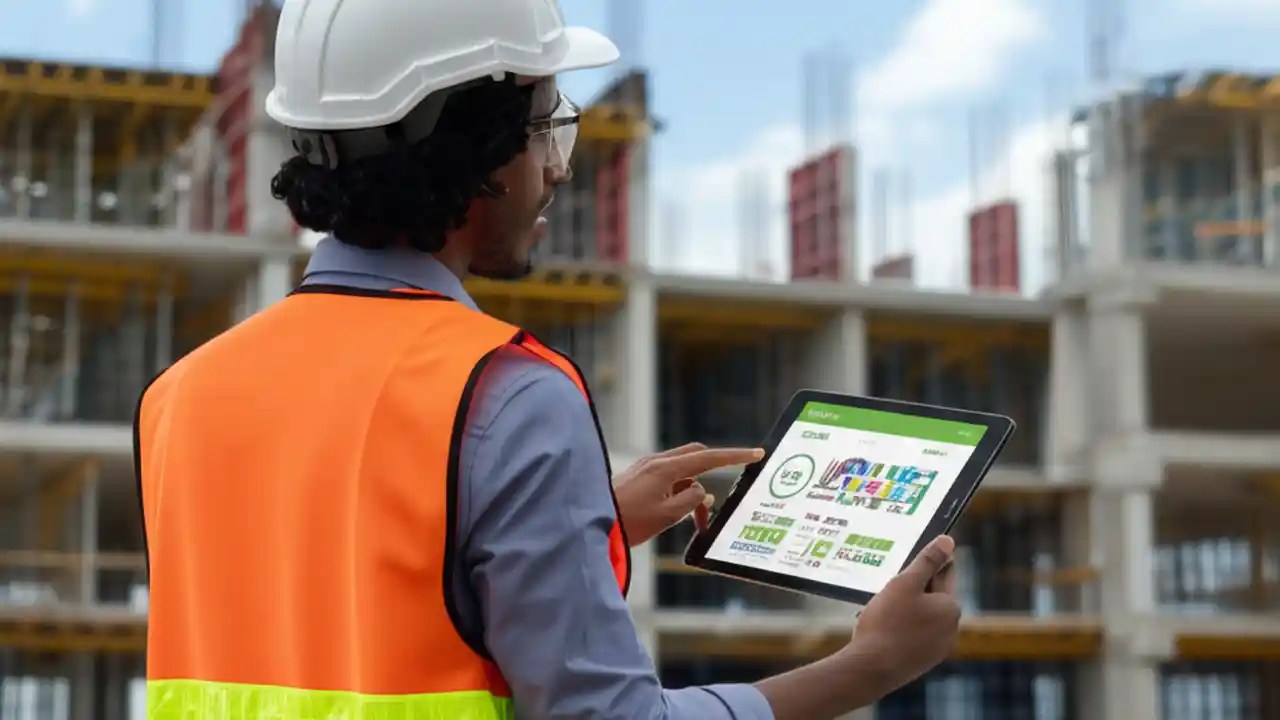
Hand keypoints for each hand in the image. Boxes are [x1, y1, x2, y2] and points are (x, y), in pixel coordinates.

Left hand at [613, 443, 763, 546]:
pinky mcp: (638, 476)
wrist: (589, 523)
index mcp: (666, 469)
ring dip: (693, 491)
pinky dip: (679, 492)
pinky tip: (676, 514)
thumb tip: (703, 491)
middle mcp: (656, 462)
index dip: (734, 456)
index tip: (756, 453)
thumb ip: (691, 500)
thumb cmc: (627, 521)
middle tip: (717, 497)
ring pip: (682, 471)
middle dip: (712, 473)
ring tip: (694, 520)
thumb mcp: (667, 516)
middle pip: (696, 456)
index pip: (708, 457)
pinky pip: (668, 478)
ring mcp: (645, 467)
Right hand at [842, 535, 961, 694]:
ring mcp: (938, 648)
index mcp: (951, 606)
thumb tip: (948, 541)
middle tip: (891, 584)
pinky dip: (905, 627)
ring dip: (910, 608)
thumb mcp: (904, 583)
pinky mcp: (923, 661)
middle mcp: (951, 628)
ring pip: (924, 616)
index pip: (945, 573)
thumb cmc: (886, 622)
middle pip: (935, 596)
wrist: (871, 668)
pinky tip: (885, 628)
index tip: (913, 557)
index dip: (928, 562)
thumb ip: (927, 561)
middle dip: (916, 587)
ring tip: (884, 607)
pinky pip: (917, 635)